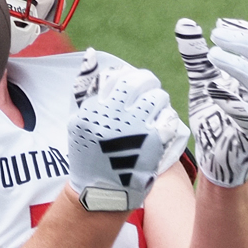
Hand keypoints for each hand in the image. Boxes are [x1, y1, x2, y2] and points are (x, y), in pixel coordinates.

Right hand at [66, 53, 185, 212]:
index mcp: (93, 109)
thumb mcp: (79, 123)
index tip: (132, 85)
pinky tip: (161, 127)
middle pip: (140, 81)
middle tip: (150, 90)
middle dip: (148, 83)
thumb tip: (91, 53)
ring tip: (156, 110)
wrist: (100, 193)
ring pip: (158, 97)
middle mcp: (112, 116)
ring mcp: (134, 128)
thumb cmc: (89, 156)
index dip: (129, 79)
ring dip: (159, 101)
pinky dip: (166, 120)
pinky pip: (168, 118)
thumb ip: (87, 90)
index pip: (117, 78)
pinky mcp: (152, 142)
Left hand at [175, 17, 247, 188]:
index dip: (244, 31)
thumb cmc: (215, 117)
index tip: (219, 24)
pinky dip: (231, 100)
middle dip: (242, 42)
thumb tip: (184, 23)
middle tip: (215, 35)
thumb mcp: (202, 81)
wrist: (216, 158)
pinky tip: (212, 89)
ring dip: (237, 65)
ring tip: (212, 55)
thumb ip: (196, 56)